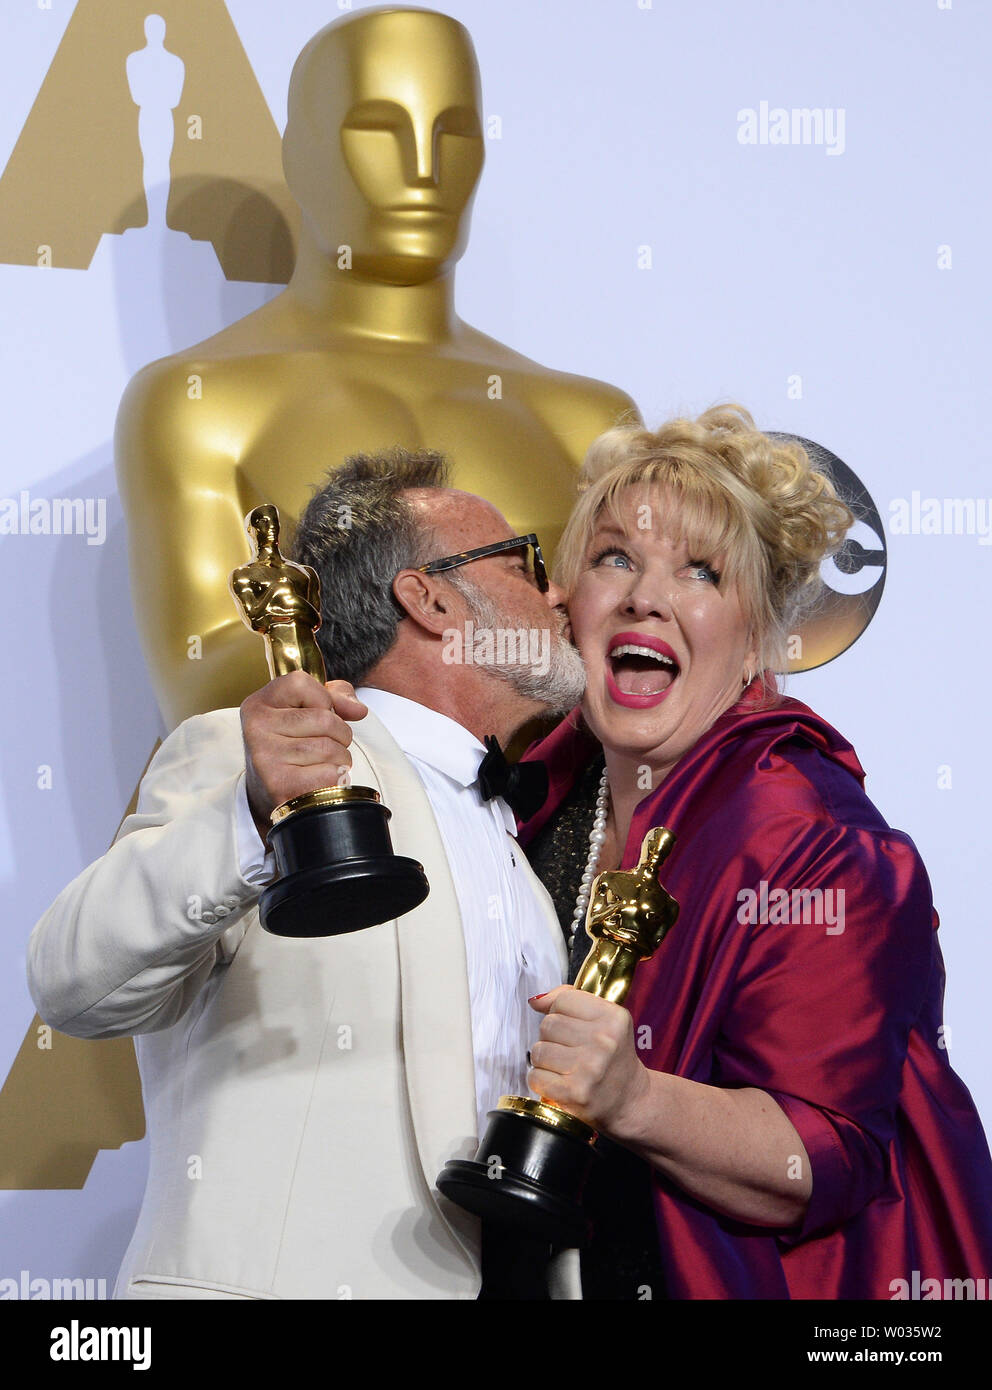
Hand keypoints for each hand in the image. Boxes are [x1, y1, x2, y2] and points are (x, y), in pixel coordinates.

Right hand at [241, 672, 367, 841]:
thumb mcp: (307, 709)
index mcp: (258, 704)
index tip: (316, 713)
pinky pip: (330, 774)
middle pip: (325, 719)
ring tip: (323, 763)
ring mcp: (265, 757)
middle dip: (339, 734)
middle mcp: (256, 728)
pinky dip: (335, 778)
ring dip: (340, 759)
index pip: (301, 682)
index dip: (323, 699)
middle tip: (326, 745)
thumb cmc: (293, 744)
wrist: (268, 792)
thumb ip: (336, 695)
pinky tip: (318, 779)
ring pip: (330, 749)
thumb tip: (358, 710)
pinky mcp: (279, 785)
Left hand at [527, 985, 650, 1137]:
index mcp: (613, 1017)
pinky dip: (541, 1081)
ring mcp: (589, 1068)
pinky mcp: (574, 1093)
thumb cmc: (612, 1057)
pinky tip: (559, 1082)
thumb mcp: (605, 1020)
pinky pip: (535, 1076)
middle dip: (551, 1037)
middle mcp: (604, 1041)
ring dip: (545, 1060)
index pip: (564, 1000)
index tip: (572, 1026)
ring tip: (565, 1067)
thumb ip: (571, 1001)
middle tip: (569, 1050)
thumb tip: (536, 1002)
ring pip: (538, 1050)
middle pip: (548, 1025)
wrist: (630, 1100)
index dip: (560, 1012)